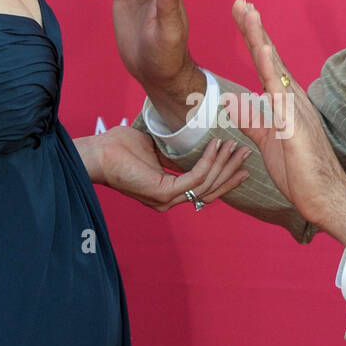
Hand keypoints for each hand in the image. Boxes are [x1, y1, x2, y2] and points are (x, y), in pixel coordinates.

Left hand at [94, 125, 249, 211]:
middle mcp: (169, 200)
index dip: (224, 176)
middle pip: (210, 189)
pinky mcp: (163, 193)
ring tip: (235, 146)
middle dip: (231, 171)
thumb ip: (174, 155)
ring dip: (223, 164)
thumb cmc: (120, 148)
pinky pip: (194, 178)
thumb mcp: (154, 149)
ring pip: (206, 184)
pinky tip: (215, 145)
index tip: (240, 162)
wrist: (98, 152)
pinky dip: (208, 161)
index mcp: (167, 192)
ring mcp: (166, 199)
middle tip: (247, 153)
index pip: (203, 189)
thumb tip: (192, 145)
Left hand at [231, 0, 345, 244]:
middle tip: (241, 2)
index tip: (242, 14)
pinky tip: (262, 51)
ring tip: (249, 13)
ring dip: (261, 39)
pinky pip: (279, 94)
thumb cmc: (300, 173)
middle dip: (255, 29)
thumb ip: (252, 120)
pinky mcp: (295, 125)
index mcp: (286, 102)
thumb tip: (234, 101)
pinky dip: (270, 71)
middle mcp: (293, 99)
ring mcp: (295, 109)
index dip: (254, 39)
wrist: (325, 198)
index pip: (266, 64)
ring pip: (274, 68)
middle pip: (270, 57)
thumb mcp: (267, 142)